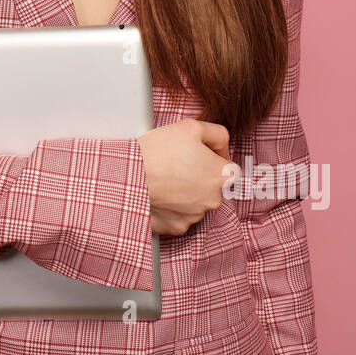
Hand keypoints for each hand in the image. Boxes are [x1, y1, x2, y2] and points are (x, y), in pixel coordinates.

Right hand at [137, 118, 236, 235]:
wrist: (128, 176)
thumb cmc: (158, 151)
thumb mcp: (191, 127)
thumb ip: (217, 134)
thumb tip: (223, 144)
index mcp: (222, 175)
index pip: (228, 167)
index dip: (212, 158)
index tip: (196, 154)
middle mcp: (213, 200)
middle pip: (211, 186)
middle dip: (198, 176)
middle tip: (176, 164)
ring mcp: (195, 216)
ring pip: (195, 201)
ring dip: (184, 192)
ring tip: (164, 178)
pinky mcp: (177, 228)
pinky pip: (178, 215)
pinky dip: (171, 207)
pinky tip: (158, 193)